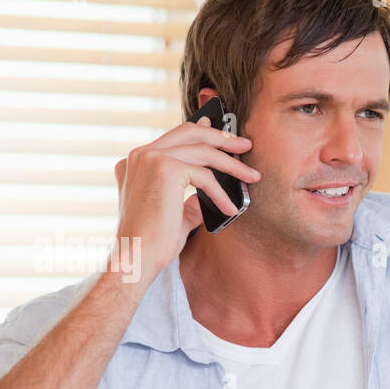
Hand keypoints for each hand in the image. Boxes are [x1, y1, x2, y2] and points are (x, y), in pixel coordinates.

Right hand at [111, 116, 260, 280]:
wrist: (137, 257)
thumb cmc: (153, 242)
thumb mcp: (174, 214)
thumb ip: (188, 200)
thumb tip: (206, 197)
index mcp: (139, 161)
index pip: (176, 137)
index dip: (202, 131)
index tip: (222, 131)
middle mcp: (141, 154)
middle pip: (191, 133)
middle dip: (222, 137)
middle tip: (246, 145)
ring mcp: (151, 158)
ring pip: (203, 151)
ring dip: (232, 165)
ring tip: (252, 176)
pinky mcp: (165, 169)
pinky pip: (205, 176)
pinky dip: (221, 194)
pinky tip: (230, 209)